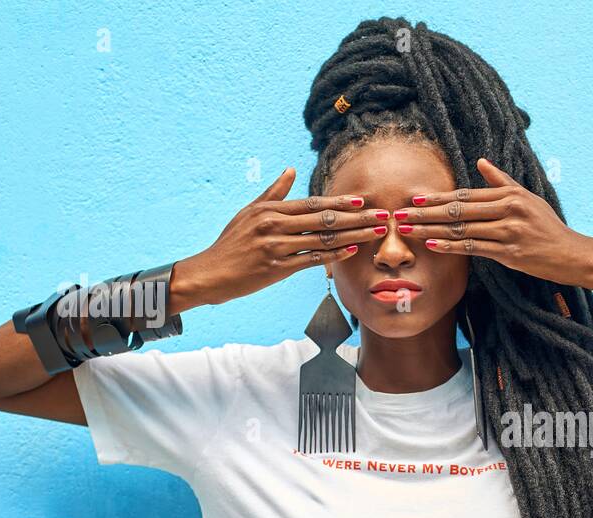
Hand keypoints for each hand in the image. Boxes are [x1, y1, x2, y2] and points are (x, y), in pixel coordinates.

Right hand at [170, 168, 386, 310]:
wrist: (210, 273)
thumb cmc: (231, 243)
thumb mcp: (249, 212)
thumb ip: (273, 192)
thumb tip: (291, 169)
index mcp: (270, 209)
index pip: (312, 203)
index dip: (339, 202)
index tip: (362, 200)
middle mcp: (274, 224)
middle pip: (324, 218)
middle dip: (357, 217)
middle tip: (382, 215)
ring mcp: (276, 246)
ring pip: (323, 238)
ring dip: (353, 235)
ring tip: (376, 233)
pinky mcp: (277, 267)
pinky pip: (312, 259)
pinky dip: (334, 255)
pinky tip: (352, 251)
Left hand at [392, 157, 587, 284]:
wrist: (571, 253)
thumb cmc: (548, 226)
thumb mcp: (528, 198)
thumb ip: (502, 181)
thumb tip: (480, 161)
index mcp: (509, 195)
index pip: (466, 195)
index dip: (438, 197)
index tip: (414, 198)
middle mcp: (508, 210)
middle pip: (458, 210)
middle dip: (426, 212)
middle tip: (400, 213)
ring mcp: (508, 232)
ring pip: (462, 229)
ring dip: (432, 230)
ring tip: (409, 231)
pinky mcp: (510, 253)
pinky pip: (474, 248)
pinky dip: (451, 247)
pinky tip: (433, 246)